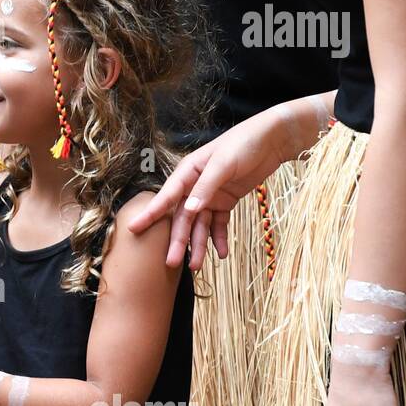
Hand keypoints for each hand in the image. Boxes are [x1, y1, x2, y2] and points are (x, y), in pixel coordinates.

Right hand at [127, 103, 298, 268]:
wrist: (272, 139)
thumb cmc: (243, 143)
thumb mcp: (223, 163)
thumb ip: (206, 186)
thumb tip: (190, 209)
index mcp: (188, 172)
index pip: (166, 196)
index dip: (151, 214)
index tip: (133, 228)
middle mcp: (194, 186)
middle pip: (183, 217)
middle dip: (178, 240)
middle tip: (172, 262)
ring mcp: (210, 195)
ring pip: (200, 225)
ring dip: (198, 244)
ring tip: (196, 266)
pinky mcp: (226, 201)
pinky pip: (219, 224)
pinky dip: (219, 238)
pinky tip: (220, 253)